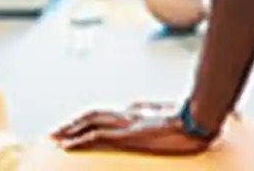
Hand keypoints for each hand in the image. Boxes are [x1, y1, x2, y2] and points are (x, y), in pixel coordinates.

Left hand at [52, 101, 212, 155]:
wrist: (198, 121)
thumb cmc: (188, 121)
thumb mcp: (165, 115)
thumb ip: (148, 110)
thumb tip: (136, 107)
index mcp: (134, 112)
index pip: (103, 114)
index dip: (85, 120)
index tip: (73, 126)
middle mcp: (127, 115)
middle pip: (91, 115)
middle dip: (71, 124)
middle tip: (54, 133)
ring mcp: (126, 124)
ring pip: (89, 123)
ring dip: (70, 131)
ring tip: (55, 139)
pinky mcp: (128, 135)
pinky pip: (97, 137)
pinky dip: (79, 140)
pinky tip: (68, 146)